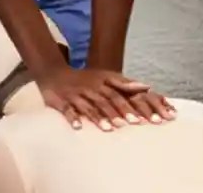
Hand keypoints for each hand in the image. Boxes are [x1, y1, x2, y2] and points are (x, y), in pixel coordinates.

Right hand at [37, 66, 175, 131]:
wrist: (54, 74)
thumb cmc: (84, 79)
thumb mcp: (105, 76)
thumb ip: (125, 83)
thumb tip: (148, 87)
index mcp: (102, 81)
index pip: (120, 93)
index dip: (133, 105)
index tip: (145, 118)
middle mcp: (90, 87)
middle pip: (107, 99)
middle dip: (119, 111)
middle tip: (132, 123)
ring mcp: (76, 94)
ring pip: (89, 106)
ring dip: (99, 117)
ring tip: (109, 129)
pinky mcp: (61, 101)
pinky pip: (66, 109)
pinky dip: (72, 117)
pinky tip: (78, 127)